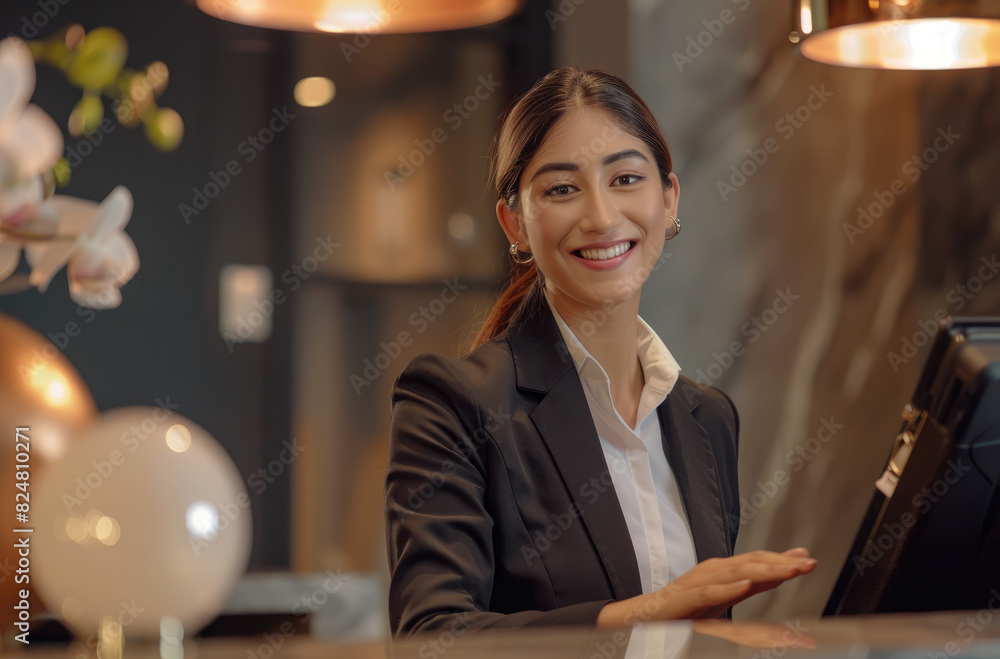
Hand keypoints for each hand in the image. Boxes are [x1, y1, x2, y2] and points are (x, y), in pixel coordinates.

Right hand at [596, 548, 815, 627]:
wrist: (645, 616)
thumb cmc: (686, 607)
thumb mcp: (726, 595)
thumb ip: (754, 583)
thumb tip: (784, 574)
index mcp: (722, 570)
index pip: (757, 560)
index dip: (782, 559)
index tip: (809, 559)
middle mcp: (711, 571)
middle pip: (750, 563)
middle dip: (780, 562)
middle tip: (806, 564)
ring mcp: (697, 583)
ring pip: (734, 573)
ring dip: (762, 570)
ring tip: (786, 571)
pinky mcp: (684, 598)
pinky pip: (708, 592)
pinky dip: (727, 588)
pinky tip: (745, 585)